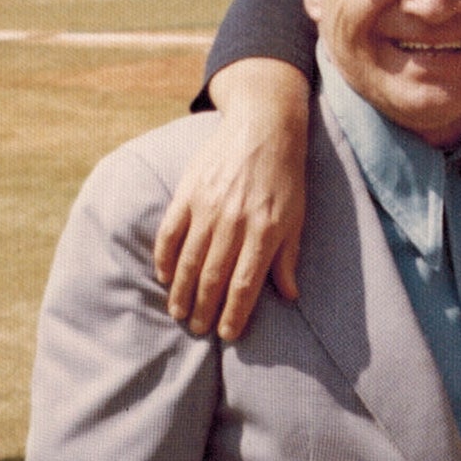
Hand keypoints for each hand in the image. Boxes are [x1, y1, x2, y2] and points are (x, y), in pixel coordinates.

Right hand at [152, 59, 311, 339]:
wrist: (264, 126)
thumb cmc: (285, 176)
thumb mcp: (297, 217)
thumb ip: (288, 257)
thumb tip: (289, 295)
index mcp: (265, 231)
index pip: (244, 284)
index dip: (234, 313)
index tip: (227, 334)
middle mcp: (235, 222)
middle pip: (213, 277)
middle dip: (203, 308)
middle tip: (197, 328)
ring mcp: (208, 206)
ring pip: (189, 259)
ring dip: (180, 290)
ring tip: (178, 312)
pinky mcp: (189, 191)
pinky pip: (171, 231)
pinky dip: (164, 256)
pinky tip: (163, 275)